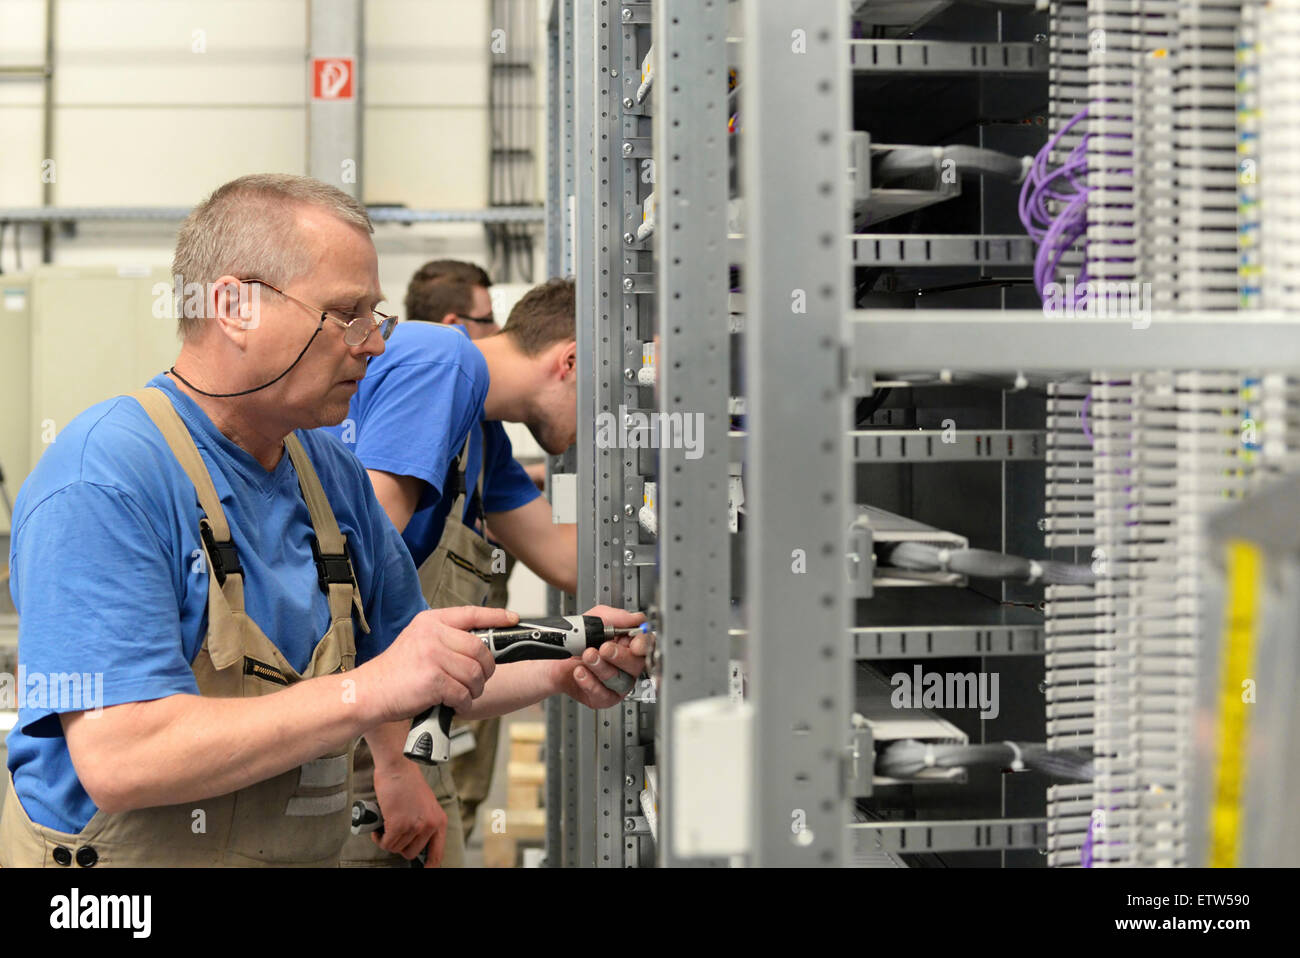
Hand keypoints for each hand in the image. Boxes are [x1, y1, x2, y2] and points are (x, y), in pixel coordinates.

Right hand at [358, 606, 516, 722]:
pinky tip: (453, 704)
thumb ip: (445, 639)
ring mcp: (433, 655)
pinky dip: (463, 703)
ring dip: (474, 689)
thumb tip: (479, 647)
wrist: (368, 693)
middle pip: (481, 649)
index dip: (496, 617)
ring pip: (475, 673)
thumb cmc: (395, 673)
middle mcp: (433, 634)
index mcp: (431, 621)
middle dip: (486, 670)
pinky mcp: (433, 679)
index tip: (512, 619)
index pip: (471, 614)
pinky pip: (464, 693)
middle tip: (478, 681)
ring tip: (461, 694)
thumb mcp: (418, 642)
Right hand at [371, 759, 447, 866]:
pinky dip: (378, 837)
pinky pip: (385, 843)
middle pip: (411, 853)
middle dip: (399, 845)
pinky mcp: (399, 824)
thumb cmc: (407, 782)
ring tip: (386, 823)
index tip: (424, 870)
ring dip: (387, 839)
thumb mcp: (425, 804)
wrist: (398, 765)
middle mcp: (430, 825)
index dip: (430, 866)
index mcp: (439, 821)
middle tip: (393, 831)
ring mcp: (415, 826)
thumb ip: (423, 822)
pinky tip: (379, 826)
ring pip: (395, 848)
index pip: (437, 853)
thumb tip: (412, 842)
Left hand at [551, 606, 652, 708]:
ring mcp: (616, 683)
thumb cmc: (575, 641)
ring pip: (619, 680)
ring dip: (601, 667)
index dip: (643, 645)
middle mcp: (625, 665)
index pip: (646, 645)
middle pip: (636, 664)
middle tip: (604, 648)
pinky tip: (580, 672)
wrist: (553, 660)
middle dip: (620, 656)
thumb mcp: (595, 619)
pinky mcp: (604, 698)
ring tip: (587, 656)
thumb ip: (617, 617)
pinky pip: (603, 694)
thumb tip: (637, 619)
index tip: (634, 644)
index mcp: (628, 645)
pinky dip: (590, 682)